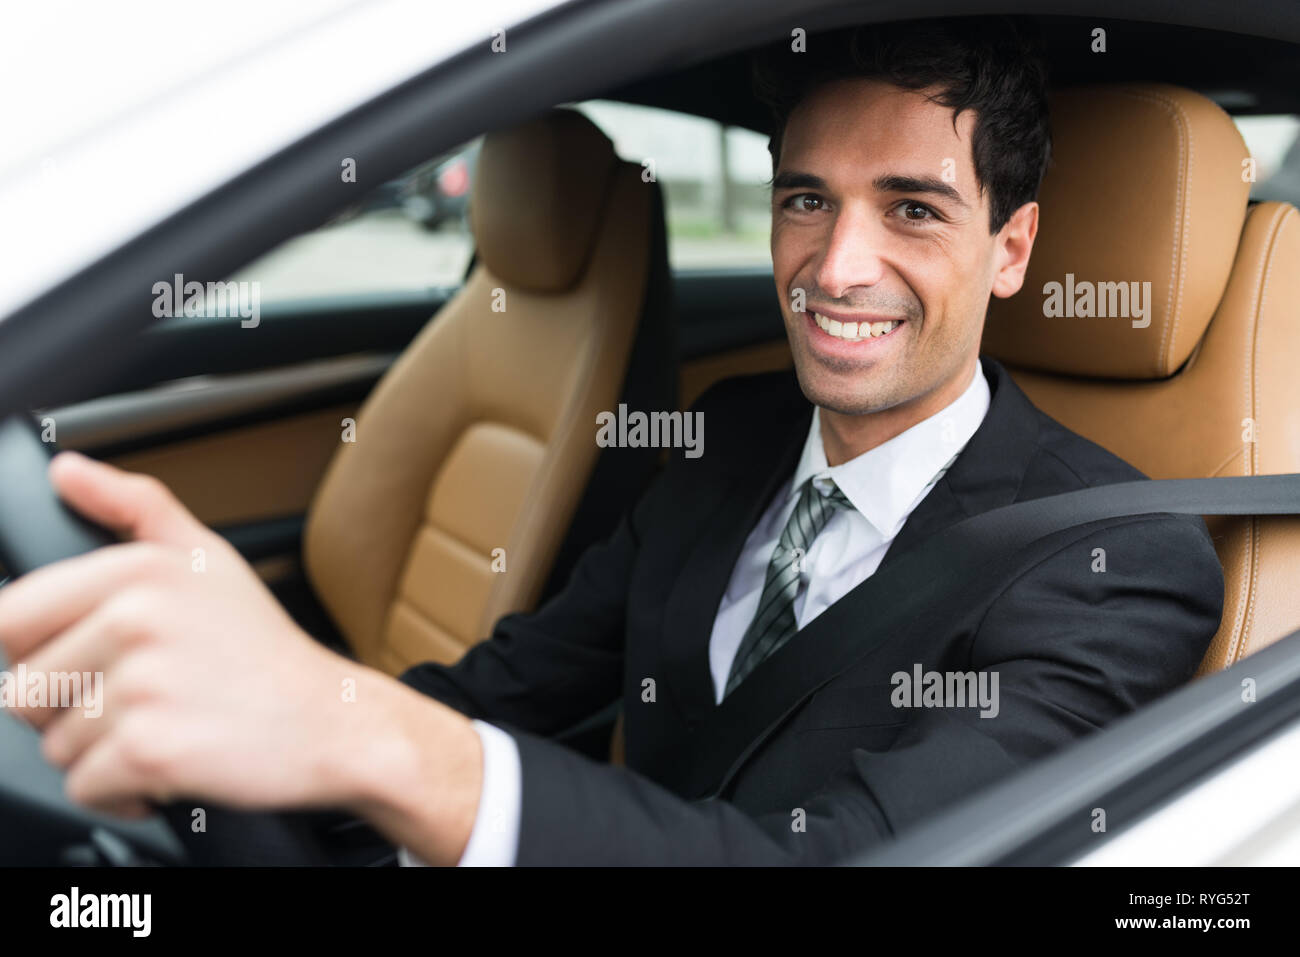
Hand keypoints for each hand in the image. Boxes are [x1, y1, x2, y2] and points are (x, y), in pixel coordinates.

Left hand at [0, 452, 480, 860]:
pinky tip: (167, 767)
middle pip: (22, 692)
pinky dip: (121, 792)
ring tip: (165, 728)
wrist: (334, 720)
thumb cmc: (266, 649)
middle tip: (143, 700)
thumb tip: (64, 470)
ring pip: (54, 745)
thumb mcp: (208, 557)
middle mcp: (135, 621)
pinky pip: (85, 786)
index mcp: (136, 570)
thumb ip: (132, 506)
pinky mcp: (149, 750)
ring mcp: (141, 686)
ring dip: (101, 754)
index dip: (43, 652)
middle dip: (73, 711)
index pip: (10, 619)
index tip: (93, 662)